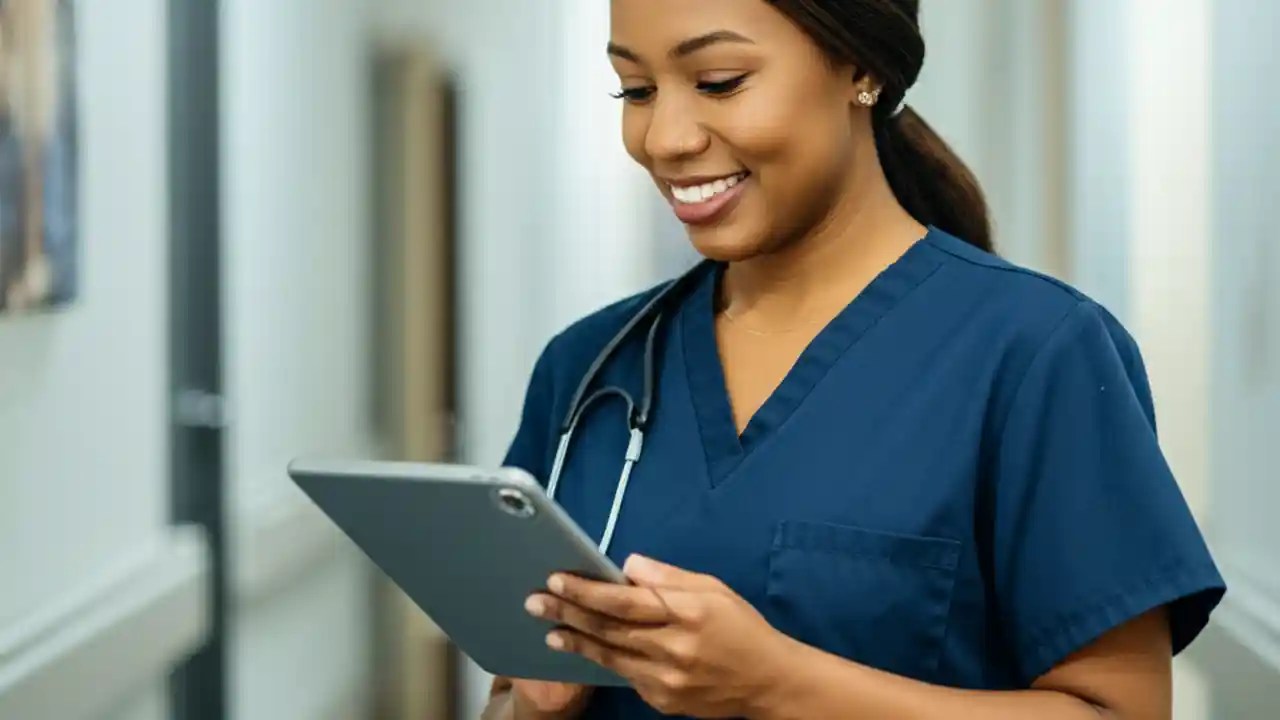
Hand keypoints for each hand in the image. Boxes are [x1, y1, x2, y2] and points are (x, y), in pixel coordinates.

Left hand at [525, 555, 794, 717]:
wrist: (768, 682)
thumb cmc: (741, 627)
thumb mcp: (713, 588)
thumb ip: (669, 577)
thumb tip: (628, 565)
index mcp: (688, 613)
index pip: (625, 600)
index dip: (587, 591)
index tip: (558, 579)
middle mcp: (674, 648)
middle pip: (610, 628)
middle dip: (568, 613)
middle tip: (536, 601)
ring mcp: (667, 680)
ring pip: (610, 657)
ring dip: (576, 641)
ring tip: (550, 628)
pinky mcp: (664, 701)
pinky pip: (627, 676)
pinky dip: (604, 661)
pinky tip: (585, 649)